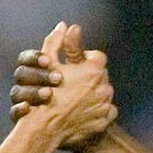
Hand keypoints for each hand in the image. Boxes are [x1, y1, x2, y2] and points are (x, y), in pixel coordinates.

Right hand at [12, 23, 116, 149]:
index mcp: (93, 69)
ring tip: (78, 99)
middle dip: (90, 78)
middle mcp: (104, 86)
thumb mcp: (48, 63)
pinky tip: (84, 112)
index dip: (85, 60)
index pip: (97, 57)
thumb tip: (66, 25)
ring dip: (94, 94)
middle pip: (101, 76)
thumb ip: (58, 43)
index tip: (75, 67)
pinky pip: (107, 111)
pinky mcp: (105, 120)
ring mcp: (106, 105)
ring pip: (104, 94)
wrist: (46, 127)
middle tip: (74, 85)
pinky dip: (99, 111)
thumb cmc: (45, 91)